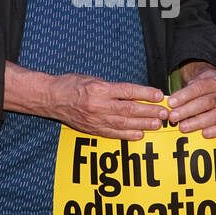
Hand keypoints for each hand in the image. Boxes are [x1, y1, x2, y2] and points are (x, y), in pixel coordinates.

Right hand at [46, 74, 167, 139]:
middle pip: (129, 109)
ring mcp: (95, 119)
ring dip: (143, 124)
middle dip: (149, 112)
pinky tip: (140, 135)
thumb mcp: (93, 79)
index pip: (128, 92)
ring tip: (157, 124)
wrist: (50, 98)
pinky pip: (113, 133)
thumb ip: (112, 88)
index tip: (159, 95)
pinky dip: (128, 135)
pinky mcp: (92, 129)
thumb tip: (134, 94)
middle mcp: (98, 105)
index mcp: (99, 89)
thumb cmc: (71, 85)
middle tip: (164, 113)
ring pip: (124, 123)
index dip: (145, 94)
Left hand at [165, 62, 215, 137]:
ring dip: (197, 122)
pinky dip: (214, 131)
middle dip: (187, 111)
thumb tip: (169, 105)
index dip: (184, 96)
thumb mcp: (195, 81)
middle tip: (173, 117)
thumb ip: (185, 92)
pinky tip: (203, 134)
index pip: (199, 88)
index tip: (171, 103)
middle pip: (206, 103)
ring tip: (182, 127)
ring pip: (214, 116)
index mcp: (215, 81)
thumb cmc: (203, 85)